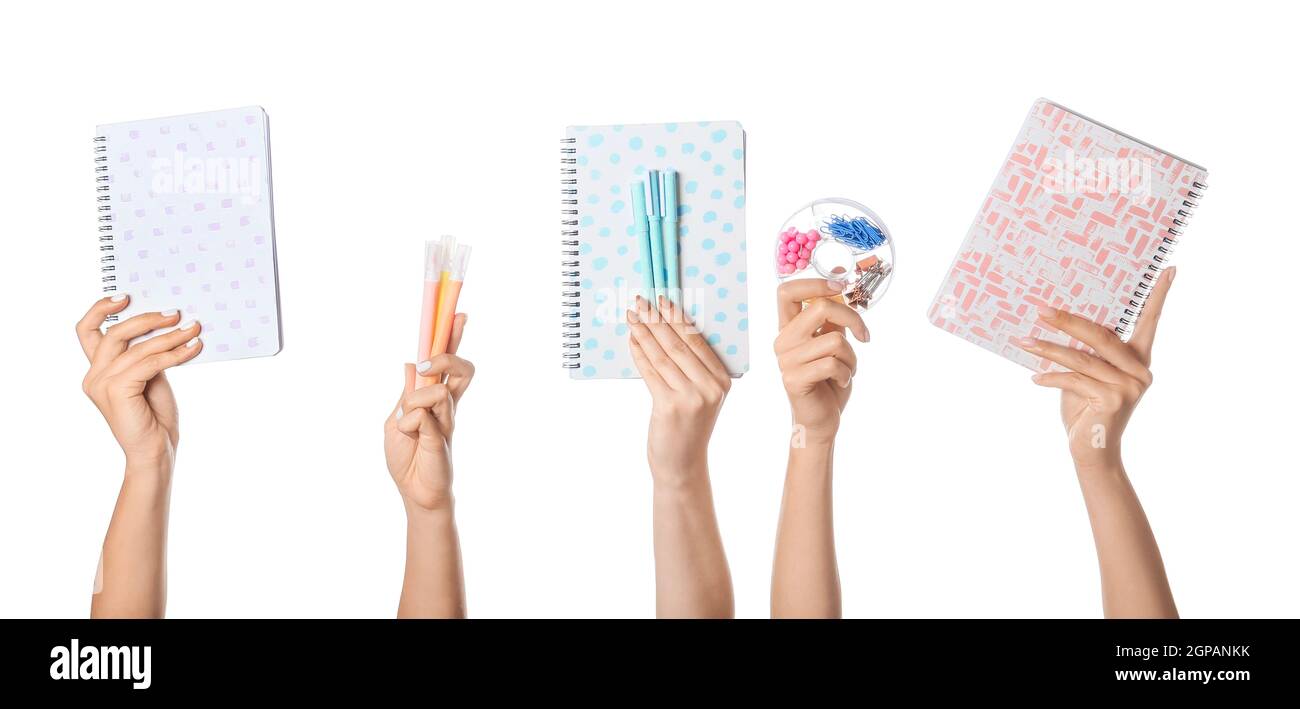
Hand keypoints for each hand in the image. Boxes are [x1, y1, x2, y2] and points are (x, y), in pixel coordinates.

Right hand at [76, 296, 202, 467]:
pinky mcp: (117, 392)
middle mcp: (93, 375)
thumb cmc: (154, 416)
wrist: (156, 451)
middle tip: (176, 313)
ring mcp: (102, 384)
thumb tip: (169, 322)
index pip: (86, 330)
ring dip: (170, 336)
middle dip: (147, 319)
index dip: (101, 309)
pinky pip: (150, 363)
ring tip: (194, 329)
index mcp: (97, 369)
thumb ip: (147, 353)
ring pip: (137, 347)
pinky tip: (194, 348)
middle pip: (115, 332)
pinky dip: (174, 354)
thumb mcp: (150, 377)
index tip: (126, 295)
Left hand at [385, 314, 472, 511]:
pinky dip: (409, 422)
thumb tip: (409, 364)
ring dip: (415, 400)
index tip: (459, 313)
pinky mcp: (443, 435)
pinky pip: (423, 415)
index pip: (448, 363)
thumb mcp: (395, 419)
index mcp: (435, 399)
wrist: (414, 493)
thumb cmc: (406, 460)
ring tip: (408, 421)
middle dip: (445, 356)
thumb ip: (407, 394)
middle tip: (426, 364)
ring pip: (437, 389)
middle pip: (461, 368)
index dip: (454, 338)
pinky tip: (410, 436)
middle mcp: (447, 406)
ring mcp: (448, 420)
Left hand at [627, 295, 730, 484]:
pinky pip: (651, 372)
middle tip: (642, 301)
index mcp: (722, 380)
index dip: (677, 317)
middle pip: (679, 344)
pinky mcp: (670, 406)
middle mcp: (711, 387)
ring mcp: (692, 397)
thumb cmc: (688, 428)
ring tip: (632, 316)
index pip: (697, 341)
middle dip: (657, 319)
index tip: (663, 300)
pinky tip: (631, 340)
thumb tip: (667, 329)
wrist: (682, 465)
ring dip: (644, 332)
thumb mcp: (700, 396)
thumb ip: (691, 368)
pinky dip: (639, 354)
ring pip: (663, 355)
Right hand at [775, 279, 868, 444]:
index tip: (841, 289)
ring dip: (851, 357)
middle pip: (819, 307)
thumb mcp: (833, 340)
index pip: (787, 291)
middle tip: (864, 335)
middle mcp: (782, 341)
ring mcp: (786, 360)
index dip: (815, 283)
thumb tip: (840, 271)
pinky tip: (842, 382)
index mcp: (788, 328)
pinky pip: (832, 364)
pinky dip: (847, 373)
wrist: (821, 419)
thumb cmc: (828, 380)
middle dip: (851, 318)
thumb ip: (833, 312)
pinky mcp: (794, 379)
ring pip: (833, 339)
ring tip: (846, 370)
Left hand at [1016, 267, 1174, 470]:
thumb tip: (1054, 322)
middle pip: (1102, 336)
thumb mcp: (1086, 377)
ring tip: (1024, 341)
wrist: (1093, 452)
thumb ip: (1084, 354)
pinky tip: (1035, 378)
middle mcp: (1139, 371)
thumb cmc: (1085, 410)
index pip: (1150, 322)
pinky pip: (1075, 380)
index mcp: (1137, 360)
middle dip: (1068, 321)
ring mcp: (1129, 386)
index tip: (1169, 268)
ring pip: (1082, 359)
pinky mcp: (1113, 401)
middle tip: (1040, 308)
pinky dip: (1051, 378)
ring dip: (1048, 349)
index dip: (1159, 296)